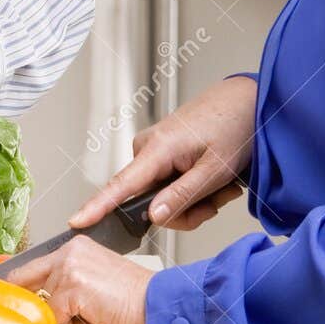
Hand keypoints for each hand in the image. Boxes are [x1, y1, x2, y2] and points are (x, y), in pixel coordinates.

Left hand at [5, 239, 153, 323]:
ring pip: (44, 307)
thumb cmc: (132, 301)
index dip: (15, 285)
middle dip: (30, 304)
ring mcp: (69, 267)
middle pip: (24, 281)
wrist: (158, 307)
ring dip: (65, 321)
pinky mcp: (73, 287)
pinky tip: (97, 320)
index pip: (30, 266)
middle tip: (43, 319)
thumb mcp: (93, 285)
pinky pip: (56, 320)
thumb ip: (64, 288)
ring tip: (95, 316)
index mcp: (74, 247)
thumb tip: (35, 306)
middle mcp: (69, 251)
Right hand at [70, 74, 256, 231]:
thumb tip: (152, 217)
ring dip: (195, 200)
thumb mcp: (215, 170)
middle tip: (217, 199)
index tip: (76, 221)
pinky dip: (193, 188)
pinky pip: (170, 184)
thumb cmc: (234, 127)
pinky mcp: (164, 152)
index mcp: (157, 149)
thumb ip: (183, 196)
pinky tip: (214, 179)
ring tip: (221, 185)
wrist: (247, 101)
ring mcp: (155, 150)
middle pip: (151, 203)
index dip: (97, 207)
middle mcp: (148, 147)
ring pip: (164, 197)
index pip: (121, 185)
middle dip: (187, 210)